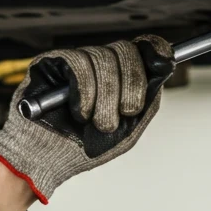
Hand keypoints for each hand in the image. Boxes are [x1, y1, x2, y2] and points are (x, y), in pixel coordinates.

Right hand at [0, 35, 174, 201]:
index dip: (154, 49)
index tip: (165, 60)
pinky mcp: (52, 63)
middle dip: (132, 83)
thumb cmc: (84, 148)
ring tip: (95, 122)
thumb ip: (148, 99)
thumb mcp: (128, 129)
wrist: (46, 161)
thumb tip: (163, 67)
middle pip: (126, 50)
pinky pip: (78, 63)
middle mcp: (98, 66)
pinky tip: (79, 111)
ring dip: (105, 97)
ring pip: (103, 57)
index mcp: (118, 78)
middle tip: (126, 111)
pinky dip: (84, 91)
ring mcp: (75, 63)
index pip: (141, 49)